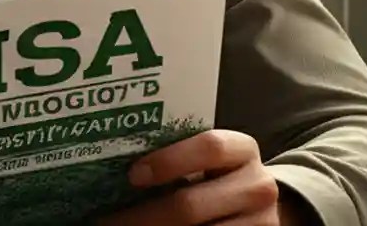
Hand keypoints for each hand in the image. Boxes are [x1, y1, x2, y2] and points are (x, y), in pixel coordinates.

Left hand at [97, 129, 309, 225]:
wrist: (257, 203)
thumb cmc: (216, 174)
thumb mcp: (208, 159)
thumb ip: (175, 157)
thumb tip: (109, 168)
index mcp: (241, 149)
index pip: (209, 147)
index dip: (168, 161)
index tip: (132, 175)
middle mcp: (258, 185)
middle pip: (191, 205)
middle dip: (142, 217)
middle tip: (105, 222)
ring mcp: (262, 222)